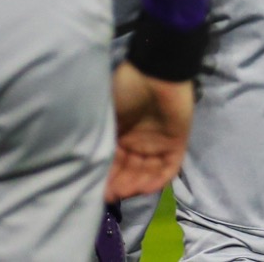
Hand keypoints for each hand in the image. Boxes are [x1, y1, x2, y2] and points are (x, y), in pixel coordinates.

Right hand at [105, 62, 194, 201]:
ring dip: (137, 185)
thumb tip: (86, 164)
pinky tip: (145, 187)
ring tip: (127, 190)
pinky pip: (168, 167)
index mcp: (119, 136)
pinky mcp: (176, 143)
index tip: (97, 190)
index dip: (105, 179)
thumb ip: (100, 138)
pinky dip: (158, 179)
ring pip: (147, 173)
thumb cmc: (127, 89)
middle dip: (120, 185)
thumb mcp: (106, 115)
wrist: (156, 71)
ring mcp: (157, 144)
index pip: (112, 165)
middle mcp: (137, 143)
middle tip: (113, 192)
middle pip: (129, 172)